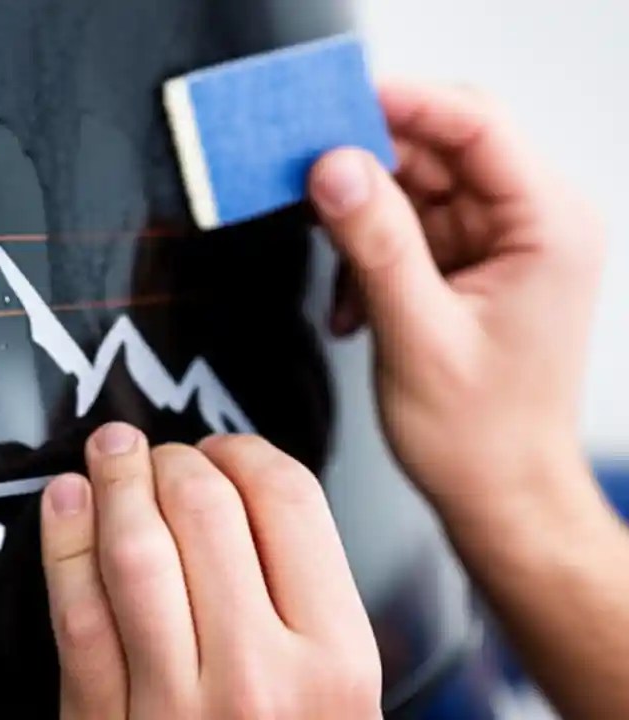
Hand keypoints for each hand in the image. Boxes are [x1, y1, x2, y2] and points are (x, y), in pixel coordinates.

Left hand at [40, 423, 380, 718]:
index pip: (288, 502)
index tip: (222, 449)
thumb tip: (250, 501)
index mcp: (337, 661)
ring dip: (113, 484)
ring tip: (108, 456)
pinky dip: (63, 547)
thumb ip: (307, 607)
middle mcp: (261, 678)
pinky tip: (63, 508)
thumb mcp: (336, 697)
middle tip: (156, 451)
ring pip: (136, 551)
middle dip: (172, 458)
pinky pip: (77, 614)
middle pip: (205, 510)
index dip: (244, 452)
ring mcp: (176, 705)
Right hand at [308, 81, 607, 533]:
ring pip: (414, 184)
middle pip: (438, 147)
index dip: (401, 102)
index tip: (331, 100)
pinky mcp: (469, 262)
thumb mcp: (418, 335)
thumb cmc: (481, 435)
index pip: (475, 125)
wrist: (498, 492)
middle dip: (364, 159)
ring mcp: (500, 241)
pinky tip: (351, 300)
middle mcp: (533, 222)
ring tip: (330, 263)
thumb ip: (375, 245)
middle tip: (297, 168)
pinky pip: (405, 224)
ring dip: (359, 218)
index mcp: (548, 227)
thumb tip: (333, 168)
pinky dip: (365, 250)